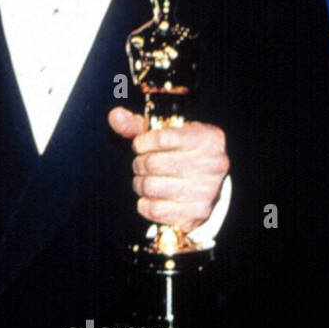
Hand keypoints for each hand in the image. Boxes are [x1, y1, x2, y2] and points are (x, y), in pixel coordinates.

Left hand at [107, 107, 228, 231]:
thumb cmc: (181, 153)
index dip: (142, 143)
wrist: (208, 185)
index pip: (163, 138)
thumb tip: (115, 115)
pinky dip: (145, 204)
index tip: (141, 145)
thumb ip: (137, 125)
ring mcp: (207, 190)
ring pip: (150, 187)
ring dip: (140, 184)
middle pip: (152, 164)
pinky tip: (152, 198)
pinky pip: (154, 209)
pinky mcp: (197, 212)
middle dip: (139, 164)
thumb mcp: (165, 133)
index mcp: (208, 138)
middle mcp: (213, 163)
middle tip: (142, 164)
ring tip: (146, 180)